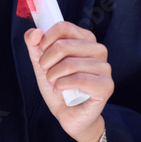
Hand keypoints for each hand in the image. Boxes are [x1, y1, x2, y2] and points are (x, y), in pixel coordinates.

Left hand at [24, 22, 113, 141]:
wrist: (69, 115)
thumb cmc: (59, 87)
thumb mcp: (43, 64)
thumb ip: (35, 46)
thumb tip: (34, 31)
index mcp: (86, 39)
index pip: (63, 27)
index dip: (46, 39)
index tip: (41, 51)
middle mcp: (98, 49)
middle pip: (63, 45)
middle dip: (47, 62)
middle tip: (47, 72)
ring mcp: (105, 67)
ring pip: (70, 64)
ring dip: (54, 77)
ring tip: (54, 83)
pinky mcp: (106, 85)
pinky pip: (79, 79)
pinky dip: (63, 86)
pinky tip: (61, 90)